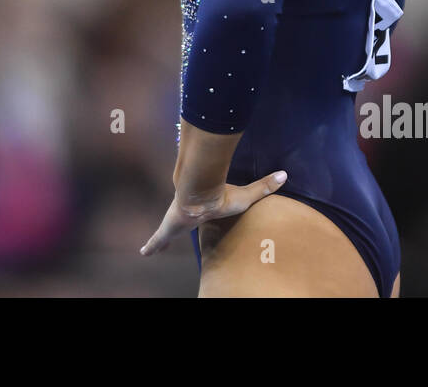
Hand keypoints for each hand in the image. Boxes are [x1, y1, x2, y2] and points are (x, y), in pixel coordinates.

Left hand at [139, 171, 286, 255]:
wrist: (199, 194)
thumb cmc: (221, 196)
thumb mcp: (246, 196)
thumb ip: (263, 186)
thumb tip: (285, 174)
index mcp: (202, 209)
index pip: (197, 212)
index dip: (194, 215)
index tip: (190, 217)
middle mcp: (186, 215)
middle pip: (178, 225)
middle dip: (172, 231)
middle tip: (165, 239)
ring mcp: (175, 222)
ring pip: (165, 233)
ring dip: (159, 240)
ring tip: (150, 249)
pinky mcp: (167, 228)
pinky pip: (157, 239)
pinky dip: (151, 246)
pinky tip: (143, 253)